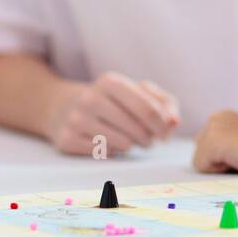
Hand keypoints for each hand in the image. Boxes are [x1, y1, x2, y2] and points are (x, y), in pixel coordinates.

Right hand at [45, 72, 179, 155]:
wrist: (63, 108)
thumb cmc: (112, 102)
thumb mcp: (137, 93)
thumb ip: (164, 103)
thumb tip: (174, 122)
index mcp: (110, 82)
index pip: (148, 109)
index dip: (162, 125)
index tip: (165, 133)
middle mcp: (90, 98)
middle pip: (137, 129)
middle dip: (149, 138)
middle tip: (148, 140)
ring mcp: (76, 119)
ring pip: (123, 143)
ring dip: (133, 146)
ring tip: (131, 141)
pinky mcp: (66, 139)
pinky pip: (104, 154)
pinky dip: (113, 151)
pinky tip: (111, 144)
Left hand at [192, 111, 237, 174]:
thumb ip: (225, 144)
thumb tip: (207, 160)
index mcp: (222, 117)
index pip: (205, 147)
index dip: (223, 157)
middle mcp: (215, 118)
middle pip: (199, 152)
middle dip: (216, 160)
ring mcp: (213, 128)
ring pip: (199, 160)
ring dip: (217, 166)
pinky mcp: (212, 142)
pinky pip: (201, 167)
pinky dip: (218, 170)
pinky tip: (237, 159)